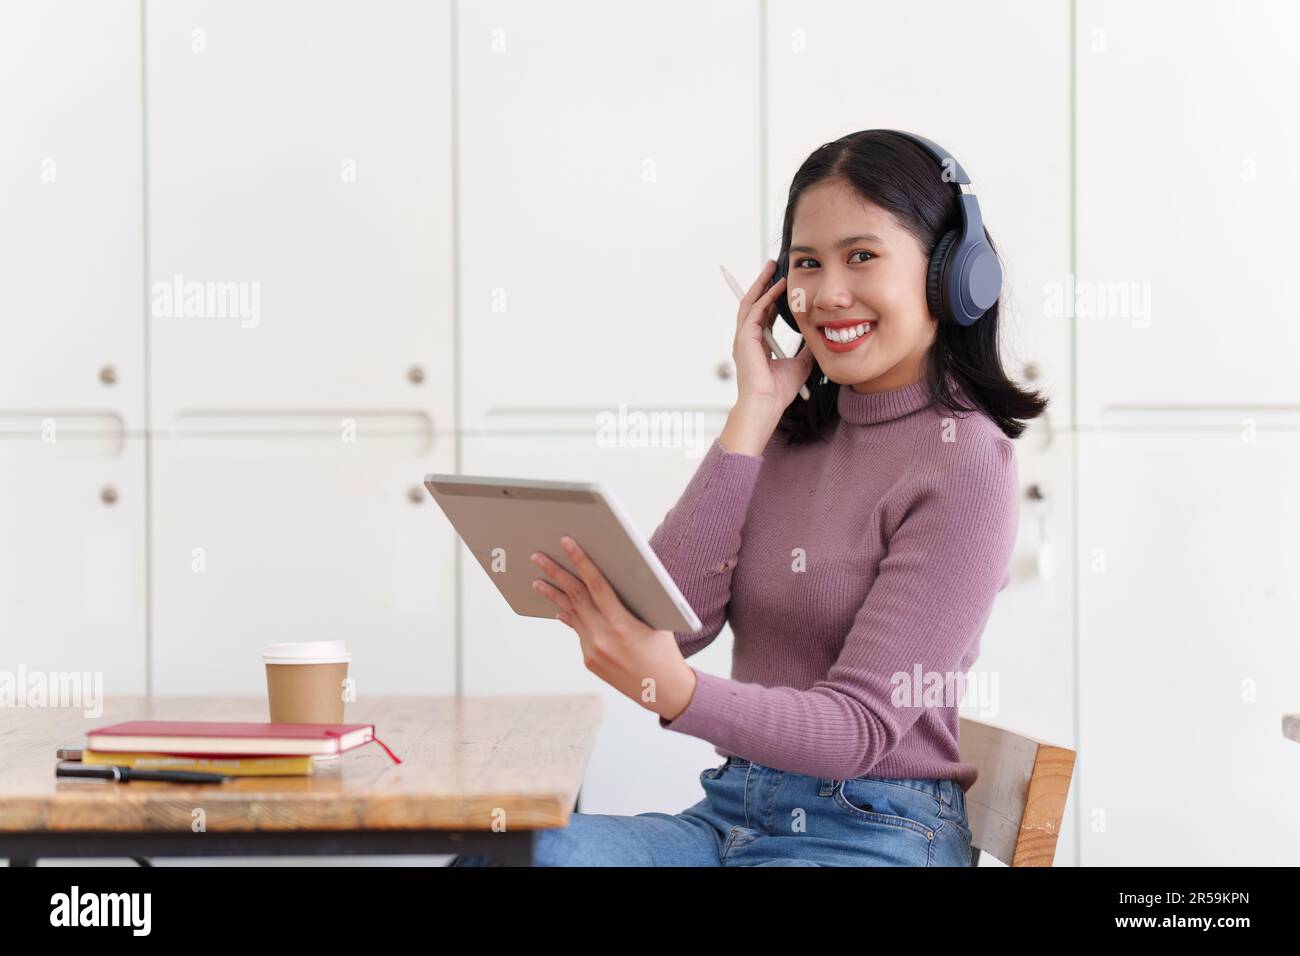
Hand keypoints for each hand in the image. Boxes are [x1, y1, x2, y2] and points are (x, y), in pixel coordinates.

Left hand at [530, 536, 696, 720]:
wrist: (663, 689)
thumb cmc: (664, 649)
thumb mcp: (655, 619)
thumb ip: (633, 599)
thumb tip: (610, 575)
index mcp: (621, 624)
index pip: (596, 585)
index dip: (580, 561)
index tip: (567, 544)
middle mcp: (602, 638)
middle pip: (575, 596)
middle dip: (555, 573)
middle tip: (538, 557)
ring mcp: (592, 650)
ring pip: (570, 613)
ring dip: (554, 594)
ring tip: (538, 580)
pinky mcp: (589, 659)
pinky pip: (577, 630)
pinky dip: (569, 615)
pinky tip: (560, 605)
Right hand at [732, 259, 814, 412]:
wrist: (767, 404)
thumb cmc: (780, 390)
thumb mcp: (801, 363)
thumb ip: (806, 349)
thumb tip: (820, 337)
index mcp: (758, 344)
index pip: (764, 314)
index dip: (771, 298)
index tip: (781, 283)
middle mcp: (747, 338)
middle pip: (754, 303)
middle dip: (763, 283)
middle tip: (773, 266)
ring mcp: (743, 337)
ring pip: (750, 301)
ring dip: (761, 283)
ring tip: (771, 267)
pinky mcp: (745, 338)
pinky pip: (755, 310)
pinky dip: (765, 296)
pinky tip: (777, 286)